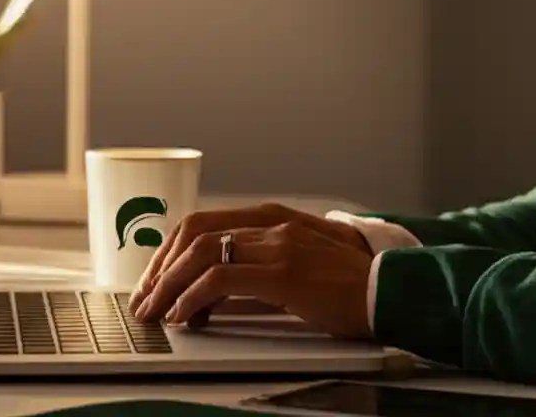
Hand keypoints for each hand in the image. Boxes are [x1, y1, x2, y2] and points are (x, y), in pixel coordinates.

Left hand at [130, 220, 374, 338]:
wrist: (390, 290)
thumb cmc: (347, 286)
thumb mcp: (296, 266)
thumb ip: (258, 269)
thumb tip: (212, 292)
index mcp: (272, 218)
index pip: (202, 223)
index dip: (169, 253)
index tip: (154, 281)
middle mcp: (271, 224)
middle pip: (193, 233)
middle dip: (160, 268)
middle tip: (145, 300)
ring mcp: (277, 244)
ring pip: (200, 254)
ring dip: (169, 285)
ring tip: (156, 312)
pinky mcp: (284, 272)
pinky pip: (220, 280)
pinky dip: (193, 298)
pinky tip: (186, 316)